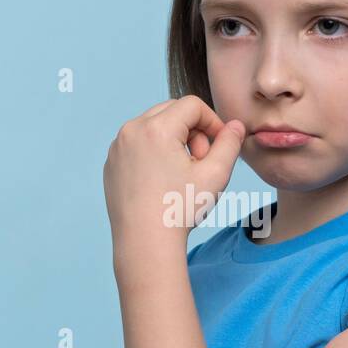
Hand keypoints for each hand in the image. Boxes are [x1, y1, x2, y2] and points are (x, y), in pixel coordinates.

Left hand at [102, 95, 245, 257]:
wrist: (144, 242)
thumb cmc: (179, 210)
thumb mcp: (216, 174)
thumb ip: (230, 144)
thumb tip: (235, 126)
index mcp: (156, 128)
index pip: (192, 105)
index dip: (212, 122)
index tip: (219, 146)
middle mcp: (131, 130)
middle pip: (171, 111)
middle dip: (192, 131)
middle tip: (200, 162)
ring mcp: (117, 147)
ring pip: (153, 126)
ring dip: (173, 140)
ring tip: (181, 173)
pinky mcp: (111, 163)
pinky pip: (137, 144)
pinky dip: (154, 153)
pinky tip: (162, 182)